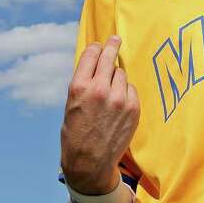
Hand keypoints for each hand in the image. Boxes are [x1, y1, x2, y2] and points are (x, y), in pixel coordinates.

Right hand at [59, 36, 139, 194]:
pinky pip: (131, 90)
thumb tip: (96, 64)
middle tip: (115, 39)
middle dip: (112, 46)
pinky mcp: (133, 108)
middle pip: (110, 58)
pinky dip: (126, 93)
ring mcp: (118, 99)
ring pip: (121, 74)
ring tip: (110, 93)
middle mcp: (99, 89)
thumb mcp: (71, 104)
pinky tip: (118, 105)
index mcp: (79, 87)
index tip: (100, 45)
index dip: (96, 48)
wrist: (90, 163)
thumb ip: (84, 84)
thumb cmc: (76, 134)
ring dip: (117, 78)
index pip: (91, 54)